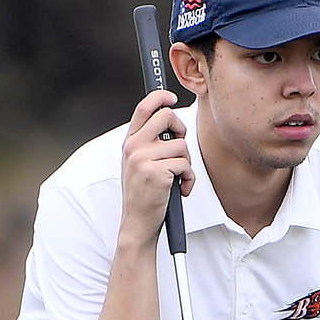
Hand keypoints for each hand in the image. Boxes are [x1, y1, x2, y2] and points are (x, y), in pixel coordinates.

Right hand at [118, 89, 190, 245]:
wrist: (137, 222)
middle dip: (181, 130)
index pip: (143, 108)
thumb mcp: (139, 163)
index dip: (160, 97)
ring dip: (186, 163)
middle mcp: (133, 147)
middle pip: (167, 116)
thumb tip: (170, 119)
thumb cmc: (144, 193)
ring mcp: (142, 159)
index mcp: (130, 142)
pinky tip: (180, 189)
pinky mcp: (155, 173)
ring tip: (177, 177)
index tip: (171, 97)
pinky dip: (189, 179)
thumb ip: (150, 142)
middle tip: (179, 148)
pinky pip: (185, 165)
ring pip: (181, 145)